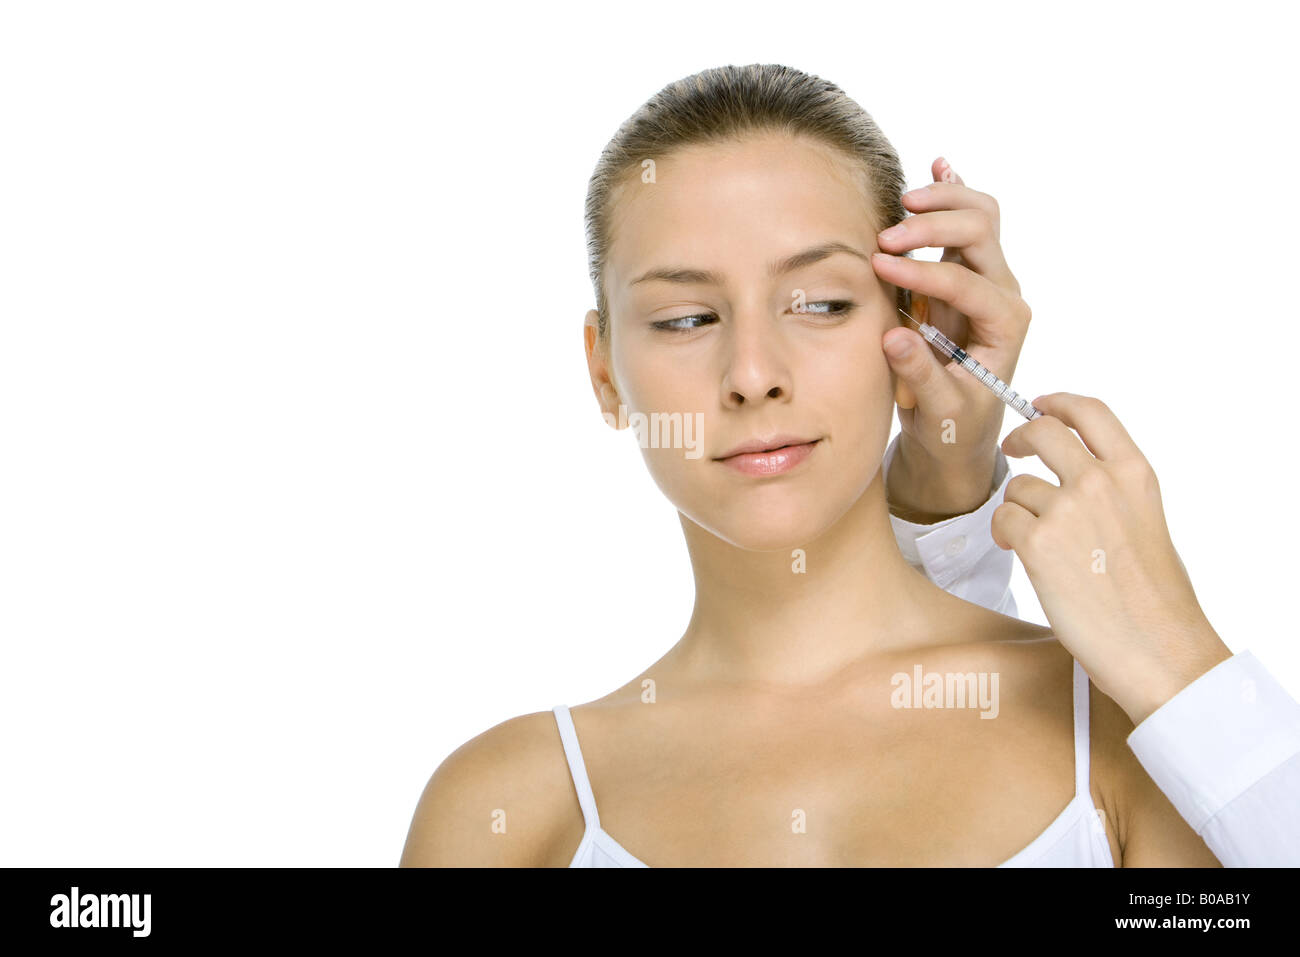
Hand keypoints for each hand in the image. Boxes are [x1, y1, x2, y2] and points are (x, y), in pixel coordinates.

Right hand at [872, 157, 1031, 521]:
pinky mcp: (965, 272)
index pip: (966, 282)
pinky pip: (967, 221)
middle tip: (884, 237)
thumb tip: (895, 337)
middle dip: (932, 228)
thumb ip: (921, 376)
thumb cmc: (951, 424)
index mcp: (1005, 324)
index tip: (878, 266)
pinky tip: (940, 164)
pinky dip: (952, 192)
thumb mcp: (939, 412)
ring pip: (978, 216)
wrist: (958, 430)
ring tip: (902, 203)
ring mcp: (986, 278)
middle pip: (980, 231)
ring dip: (941, 202)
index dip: (922, 271)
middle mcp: (1002, 293)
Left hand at [994, 392, 1232, 724]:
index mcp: (1135, 474)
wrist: (1158, 648)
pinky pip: (1002, 519)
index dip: (1058, 402)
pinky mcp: (1037, 544)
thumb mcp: (1147, 521)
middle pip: (1042, 432)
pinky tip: (1018, 550)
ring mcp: (1067, 511)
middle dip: (1020, 438)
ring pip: (1016, 486)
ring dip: (1016, 508)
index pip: (1091, 412)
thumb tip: (1074, 473)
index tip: (1041, 405)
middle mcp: (1100, 483)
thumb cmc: (1155, 597)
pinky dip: (1004, 534)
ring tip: (1031, 538)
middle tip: (1013, 451)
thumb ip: (1114, 490)